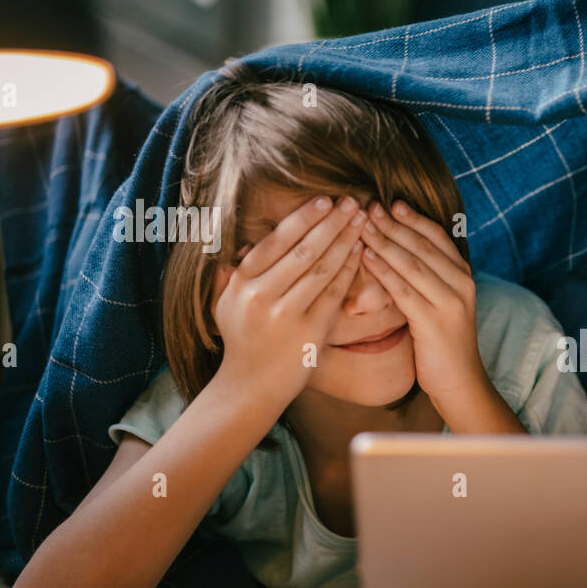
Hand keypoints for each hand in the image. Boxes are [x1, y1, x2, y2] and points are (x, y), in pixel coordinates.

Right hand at [212, 195, 365, 409]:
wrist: (250, 386)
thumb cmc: (242, 341)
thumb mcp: (224, 305)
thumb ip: (231, 274)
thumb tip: (242, 244)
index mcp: (241, 282)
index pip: (276, 241)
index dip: (303, 218)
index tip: (324, 200)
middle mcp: (261, 296)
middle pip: (303, 250)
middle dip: (331, 223)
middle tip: (352, 202)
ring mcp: (286, 315)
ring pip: (322, 268)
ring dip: (345, 241)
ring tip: (362, 221)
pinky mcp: (309, 332)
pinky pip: (334, 294)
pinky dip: (349, 270)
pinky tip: (361, 251)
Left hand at [358, 200, 487, 404]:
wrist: (460, 381)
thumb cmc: (444, 342)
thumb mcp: (443, 302)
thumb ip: (430, 277)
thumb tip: (401, 249)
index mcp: (464, 275)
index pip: (437, 236)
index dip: (412, 218)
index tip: (388, 202)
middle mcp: (461, 283)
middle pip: (422, 244)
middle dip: (392, 224)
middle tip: (366, 206)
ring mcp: (450, 302)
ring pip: (412, 263)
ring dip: (384, 241)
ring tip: (360, 225)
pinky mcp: (434, 321)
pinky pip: (403, 289)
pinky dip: (382, 270)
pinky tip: (365, 257)